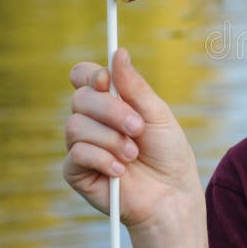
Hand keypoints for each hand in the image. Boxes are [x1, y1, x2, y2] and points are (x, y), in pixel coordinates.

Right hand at [63, 48, 202, 228]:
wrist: (171, 194)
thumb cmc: (168, 153)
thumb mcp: (157, 114)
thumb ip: (135, 87)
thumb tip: (118, 53)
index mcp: (110, 102)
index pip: (83, 76)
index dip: (89, 74)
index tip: (107, 81)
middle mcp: (92, 121)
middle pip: (80, 98)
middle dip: (111, 111)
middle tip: (137, 127)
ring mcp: (82, 145)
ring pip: (75, 126)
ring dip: (111, 139)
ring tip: (133, 154)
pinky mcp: (76, 172)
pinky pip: (76, 154)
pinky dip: (103, 159)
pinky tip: (121, 171)